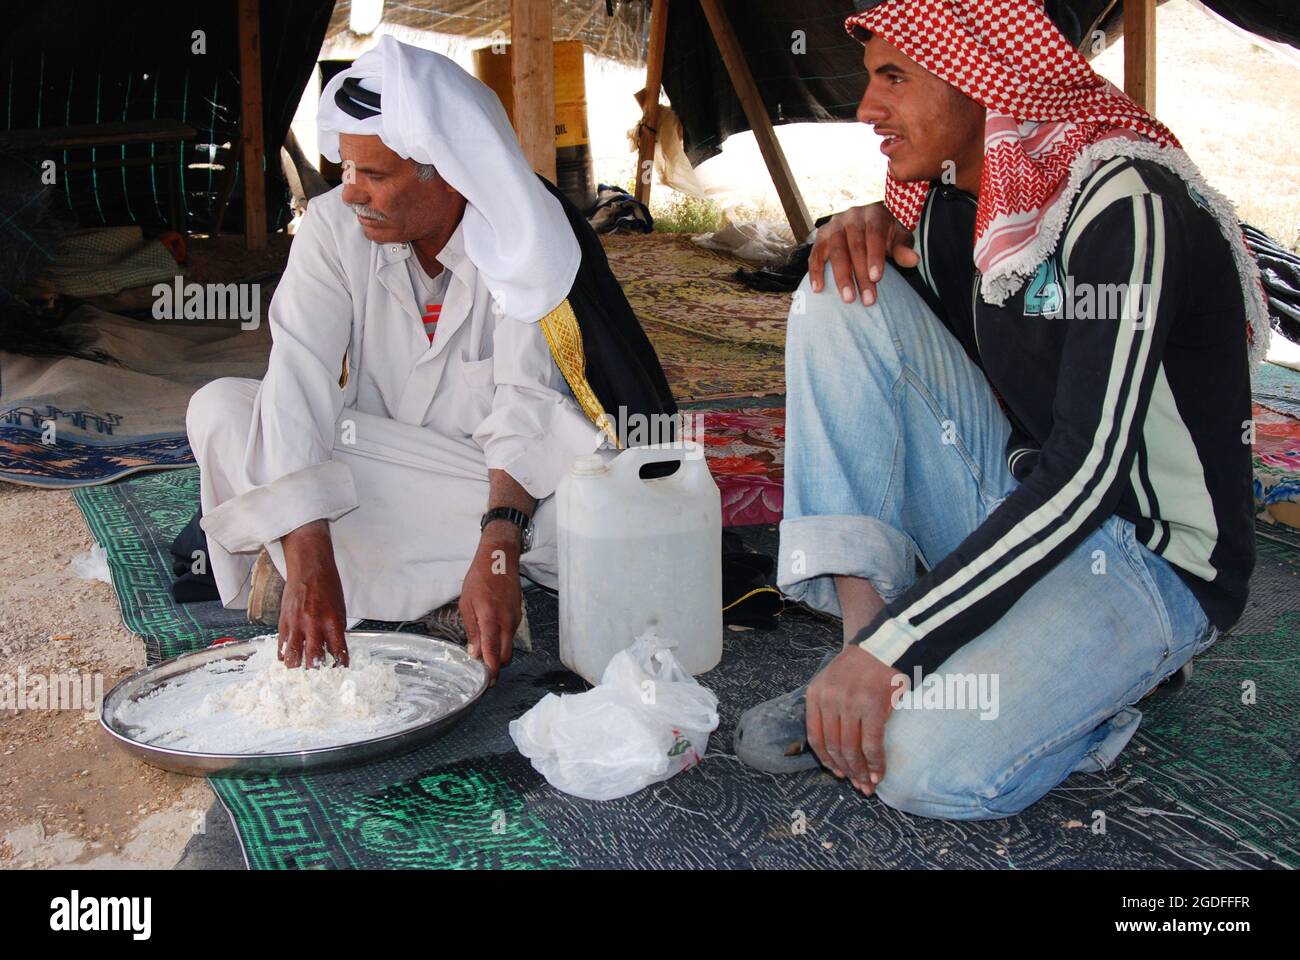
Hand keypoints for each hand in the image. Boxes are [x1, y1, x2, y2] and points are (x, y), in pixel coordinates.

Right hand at [278, 521, 348, 668]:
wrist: (310, 568)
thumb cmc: (328, 586)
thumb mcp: (339, 609)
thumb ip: (336, 630)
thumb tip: (333, 650)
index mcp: (333, 622)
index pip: (338, 651)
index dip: (340, 664)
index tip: (340, 670)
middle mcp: (314, 626)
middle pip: (313, 659)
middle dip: (316, 672)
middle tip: (318, 676)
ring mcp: (297, 625)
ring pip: (293, 656)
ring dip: (297, 667)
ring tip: (300, 671)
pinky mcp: (284, 622)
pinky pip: (282, 645)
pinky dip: (285, 655)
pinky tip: (288, 659)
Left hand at [459, 524, 522, 684]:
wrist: (500, 559)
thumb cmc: (479, 579)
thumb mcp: (466, 603)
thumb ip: (472, 629)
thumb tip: (474, 653)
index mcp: (490, 618)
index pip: (492, 650)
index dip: (490, 669)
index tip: (487, 683)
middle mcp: (506, 621)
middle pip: (505, 654)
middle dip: (496, 665)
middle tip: (483, 672)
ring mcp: (515, 618)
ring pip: (509, 644)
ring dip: (499, 652)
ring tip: (484, 653)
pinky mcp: (518, 614)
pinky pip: (511, 633)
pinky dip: (502, 639)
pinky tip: (492, 635)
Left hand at [806, 645, 908, 795]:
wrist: (884, 646)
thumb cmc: (861, 667)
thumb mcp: (832, 682)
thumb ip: (829, 708)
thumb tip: (838, 749)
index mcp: (815, 694)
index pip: (815, 736)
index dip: (827, 760)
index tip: (838, 772)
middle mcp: (828, 699)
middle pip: (833, 746)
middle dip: (846, 770)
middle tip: (857, 785)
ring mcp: (849, 703)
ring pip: (851, 749)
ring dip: (860, 771)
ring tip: (868, 784)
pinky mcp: (872, 706)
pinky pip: (871, 744)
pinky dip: (875, 764)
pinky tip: (878, 773)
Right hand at [808, 202, 918, 306]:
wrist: (866, 226)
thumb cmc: (886, 235)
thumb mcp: (899, 237)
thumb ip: (903, 248)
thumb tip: (913, 260)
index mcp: (874, 213)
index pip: (874, 234)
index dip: (875, 256)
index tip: (877, 278)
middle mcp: (852, 216)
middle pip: (855, 246)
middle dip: (860, 274)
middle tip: (867, 299)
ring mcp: (834, 225)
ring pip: (835, 251)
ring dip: (841, 277)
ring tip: (848, 298)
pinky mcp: (821, 237)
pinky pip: (816, 254)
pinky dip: (816, 272)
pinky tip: (818, 289)